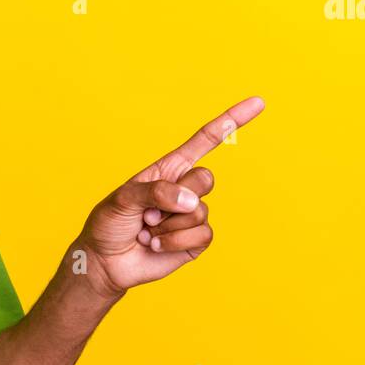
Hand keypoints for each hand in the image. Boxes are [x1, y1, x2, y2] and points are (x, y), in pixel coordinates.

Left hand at [80, 96, 264, 296]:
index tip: (258, 103)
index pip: (205, 141)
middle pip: (205, 179)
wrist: (105, 261)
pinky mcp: (195, 240)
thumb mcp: (123, 198)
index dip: (231, 122)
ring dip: (166, 225)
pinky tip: (154, 244)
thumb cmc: (110, 223)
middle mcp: (184, 189)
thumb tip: (191, 202)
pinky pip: (202, 235)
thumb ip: (155, 192)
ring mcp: (192, 215)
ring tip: (146, 229)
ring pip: (200, 211)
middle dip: (175, 196)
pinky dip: (173, 241)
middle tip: (148, 211)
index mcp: (169, 169)